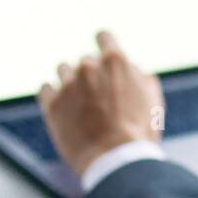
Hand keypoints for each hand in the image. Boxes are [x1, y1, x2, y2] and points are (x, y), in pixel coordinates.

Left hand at [38, 31, 163, 176]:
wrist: (115, 160)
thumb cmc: (139, 132)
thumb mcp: (152, 99)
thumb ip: (139, 76)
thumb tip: (130, 68)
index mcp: (115, 60)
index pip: (103, 36)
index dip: (104, 45)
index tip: (102, 58)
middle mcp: (88, 66)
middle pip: (85, 61)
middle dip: (91, 76)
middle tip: (99, 100)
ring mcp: (68, 84)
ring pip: (63, 70)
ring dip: (71, 83)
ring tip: (81, 106)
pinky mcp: (51, 103)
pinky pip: (46, 88)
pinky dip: (54, 96)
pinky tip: (65, 110)